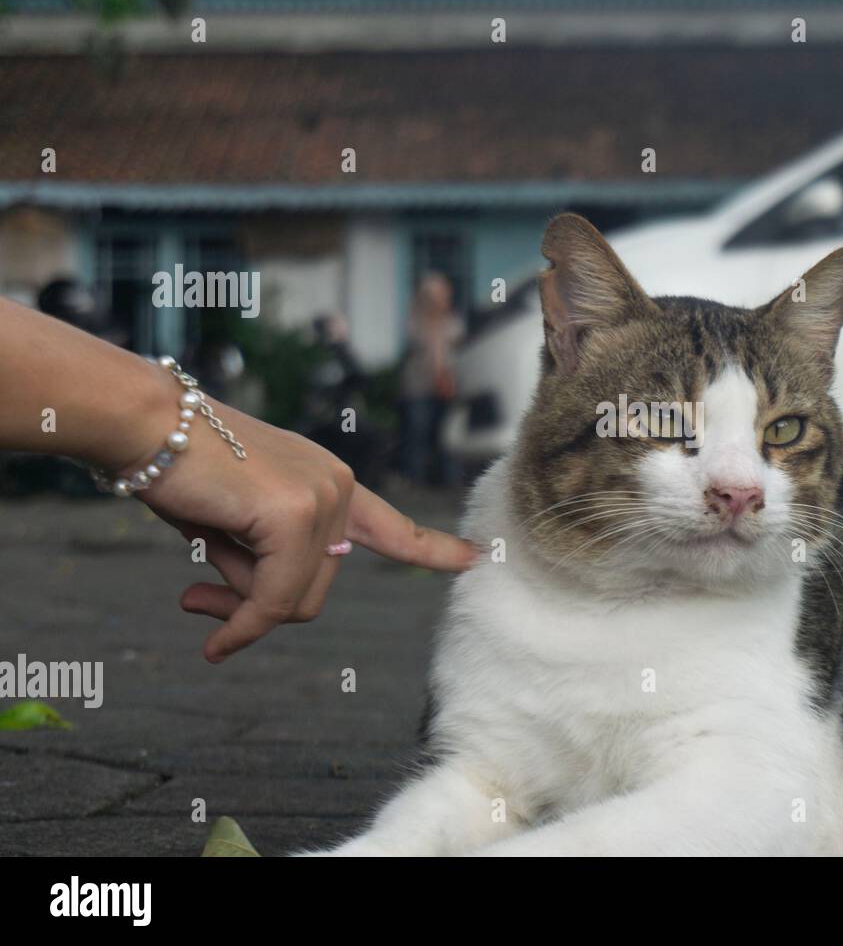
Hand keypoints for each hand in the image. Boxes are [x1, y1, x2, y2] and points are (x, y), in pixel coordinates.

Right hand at [118, 366, 477, 662]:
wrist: (144, 422)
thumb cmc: (180, 471)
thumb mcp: (235, 527)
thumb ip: (262, 567)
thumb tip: (250, 623)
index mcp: (331, 484)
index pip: (394, 529)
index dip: (433, 551)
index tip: (478, 557)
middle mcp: (338, 488)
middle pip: (317, 588)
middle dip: (259, 606)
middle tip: (198, 601)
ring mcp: (323, 500)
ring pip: (294, 600)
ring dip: (240, 604)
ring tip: (196, 574)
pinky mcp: (295, 515)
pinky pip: (274, 598)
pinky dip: (243, 626)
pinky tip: (214, 640)